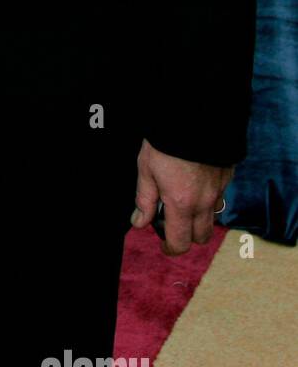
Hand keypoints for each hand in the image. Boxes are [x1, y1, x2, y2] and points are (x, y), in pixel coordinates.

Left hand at [130, 138, 232, 255]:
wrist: (193, 117)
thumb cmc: (164, 142)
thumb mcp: (146, 169)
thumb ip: (144, 199)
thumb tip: (139, 223)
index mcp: (181, 203)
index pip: (180, 241)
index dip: (170, 248)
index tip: (164, 245)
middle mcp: (204, 202)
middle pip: (201, 237)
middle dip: (187, 236)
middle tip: (171, 224)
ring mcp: (219, 191)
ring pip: (212, 219)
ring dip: (199, 219)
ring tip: (182, 203)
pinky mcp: (227, 178)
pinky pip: (220, 199)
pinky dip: (208, 200)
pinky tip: (194, 185)